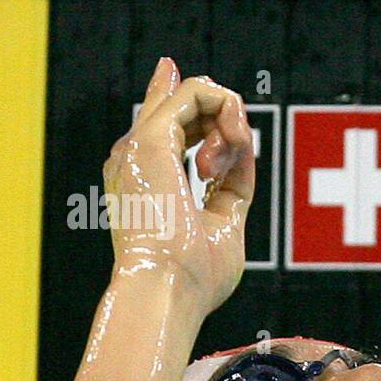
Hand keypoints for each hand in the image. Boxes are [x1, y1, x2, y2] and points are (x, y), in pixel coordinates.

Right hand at [102, 58, 255, 313]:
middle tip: (230, 166)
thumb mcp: (224, 224)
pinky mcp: (153, 137)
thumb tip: (241, 149)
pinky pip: (199, 92)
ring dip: (232, 122)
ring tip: (229, 160)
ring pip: (196, 94)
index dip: (197, 106)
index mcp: (148, 180)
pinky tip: (235, 142)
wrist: (169, 288)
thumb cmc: (195, 277)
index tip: (211, 109)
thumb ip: (231, 187)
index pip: (172, 125)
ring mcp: (142, 144)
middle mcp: (139, 158)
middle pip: (186, 108)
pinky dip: (229, 111)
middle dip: (229, 128)